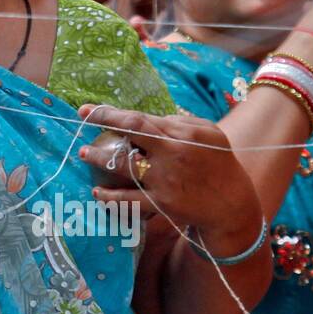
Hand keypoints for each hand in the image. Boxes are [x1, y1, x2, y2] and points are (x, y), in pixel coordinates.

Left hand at [78, 105, 260, 236]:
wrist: (232, 204)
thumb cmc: (217, 162)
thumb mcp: (207, 133)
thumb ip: (177, 122)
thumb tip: (145, 118)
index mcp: (183, 133)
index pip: (140, 118)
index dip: (111, 113)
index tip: (88, 110)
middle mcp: (173, 153)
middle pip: (132, 131)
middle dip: (103, 123)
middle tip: (80, 121)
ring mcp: (166, 179)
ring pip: (125, 165)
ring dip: (99, 158)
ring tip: (83, 154)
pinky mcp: (163, 204)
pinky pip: (130, 201)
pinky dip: (111, 198)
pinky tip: (98, 193)